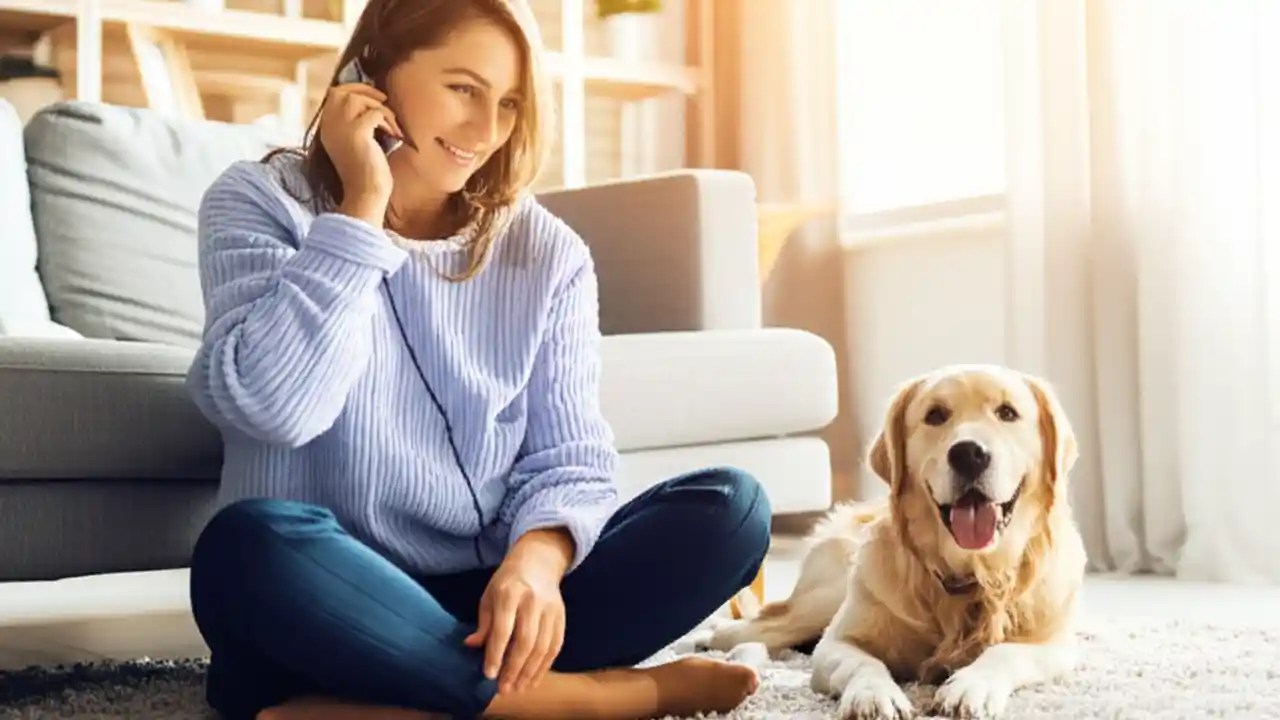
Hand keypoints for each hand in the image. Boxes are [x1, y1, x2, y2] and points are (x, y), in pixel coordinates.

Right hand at [317, 82, 404, 226]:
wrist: (367, 194)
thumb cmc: (367, 172)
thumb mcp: (356, 143)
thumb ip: (357, 123)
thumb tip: (374, 102)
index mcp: (327, 128)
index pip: (334, 94)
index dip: (355, 89)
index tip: (375, 97)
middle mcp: (329, 126)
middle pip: (342, 91)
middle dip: (365, 91)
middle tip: (384, 99)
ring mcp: (340, 128)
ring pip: (359, 100)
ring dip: (381, 108)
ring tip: (392, 126)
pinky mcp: (356, 133)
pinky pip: (375, 113)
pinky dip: (389, 121)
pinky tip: (395, 135)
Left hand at [464, 528, 573, 693]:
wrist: (538, 562)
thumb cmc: (507, 582)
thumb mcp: (489, 596)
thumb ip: (484, 623)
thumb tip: (471, 646)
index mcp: (510, 593)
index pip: (503, 629)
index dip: (496, 653)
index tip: (489, 674)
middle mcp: (533, 601)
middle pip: (525, 640)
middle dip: (514, 668)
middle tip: (504, 688)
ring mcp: (550, 609)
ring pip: (542, 646)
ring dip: (530, 672)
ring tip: (517, 688)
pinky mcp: (561, 617)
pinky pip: (555, 646)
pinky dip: (545, 665)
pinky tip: (533, 679)